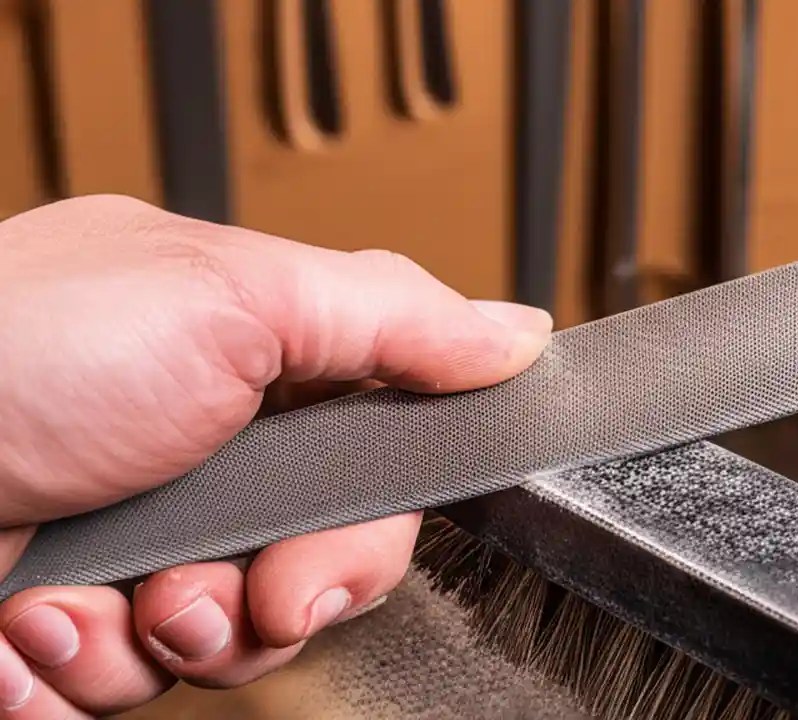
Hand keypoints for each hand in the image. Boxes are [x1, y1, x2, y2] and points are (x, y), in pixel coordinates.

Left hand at [0, 195, 551, 716]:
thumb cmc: (19, 342)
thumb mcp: (234, 297)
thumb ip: (393, 320)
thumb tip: (517, 334)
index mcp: (260, 380)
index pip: (375, 483)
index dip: (362, 547)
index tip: (317, 570)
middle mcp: (204, 467)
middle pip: (309, 585)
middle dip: (256, 611)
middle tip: (196, 589)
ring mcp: (130, 547)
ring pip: (216, 654)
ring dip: (146, 645)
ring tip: (70, 597)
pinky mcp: (60, 625)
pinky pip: (114, 695)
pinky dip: (66, 678)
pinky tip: (21, 624)